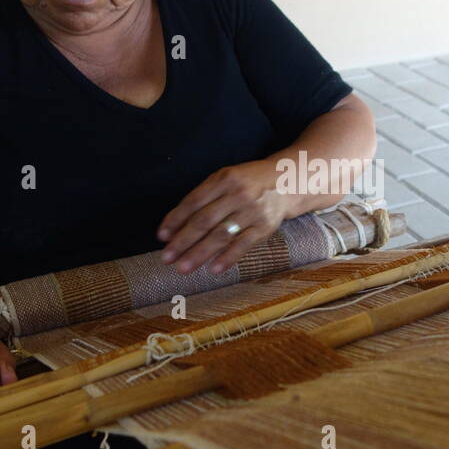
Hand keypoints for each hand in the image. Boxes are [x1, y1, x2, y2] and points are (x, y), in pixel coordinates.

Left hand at [156, 160, 292, 274]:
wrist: (287, 182)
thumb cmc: (247, 183)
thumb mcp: (226, 180)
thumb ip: (202, 198)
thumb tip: (174, 226)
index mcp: (224, 179)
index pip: (194, 202)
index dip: (176, 220)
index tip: (161, 236)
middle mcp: (238, 194)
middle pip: (204, 220)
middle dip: (183, 241)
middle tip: (166, 258)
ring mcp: (252, 212)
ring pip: (221, 235)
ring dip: (200, 253)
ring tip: (183, 268)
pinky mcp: (264, 227)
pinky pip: (243, 245)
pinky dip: (228, 258)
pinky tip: (213, 269)